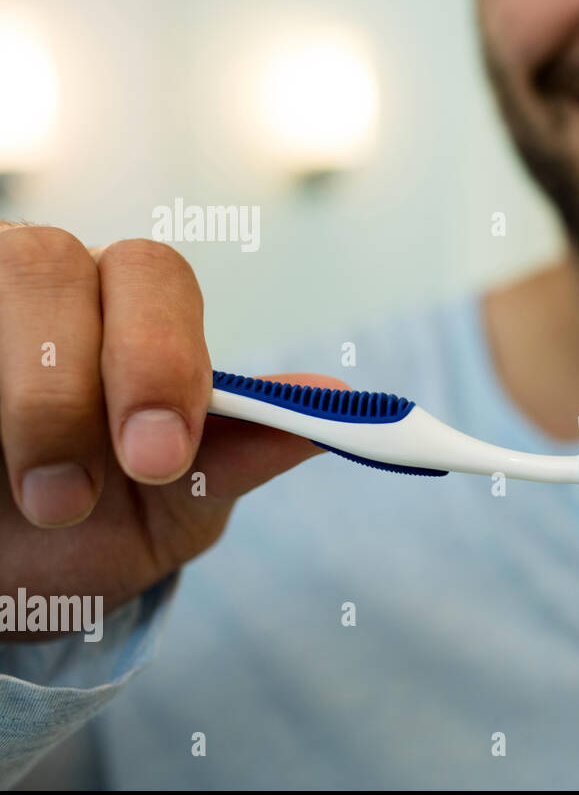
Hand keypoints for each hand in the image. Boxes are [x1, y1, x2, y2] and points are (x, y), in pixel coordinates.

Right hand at [0, 223, 343, 631]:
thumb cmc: (90, 530)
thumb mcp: (170, 511)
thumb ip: (239, 454)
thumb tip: (332, 399)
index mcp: (126, 309)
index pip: (153, 275)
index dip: (158, 355)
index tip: (161, 460)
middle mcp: (41, 285)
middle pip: (47, 264)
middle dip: (61, 385)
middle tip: (72, 497)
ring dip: (16, 401)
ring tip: (33, 504)